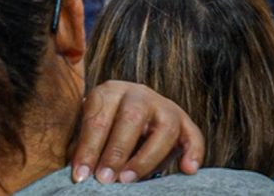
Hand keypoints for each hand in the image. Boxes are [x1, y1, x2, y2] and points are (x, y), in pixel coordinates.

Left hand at [68, 80, 203, 184]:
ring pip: (165, 127)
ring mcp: (164, 105)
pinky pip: (194, 134)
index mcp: (110, 92)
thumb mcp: (89, 132)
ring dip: (146, 157)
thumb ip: (85, 149)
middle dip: (117, 151)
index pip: (98, 118)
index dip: (88, 148)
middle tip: (104, 179)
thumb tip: (80, 173)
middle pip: (132, 117)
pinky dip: (194, 152)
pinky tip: (187, 170)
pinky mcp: (183, 121)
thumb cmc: (102, 130)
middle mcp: (139, 94)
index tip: (80, 176)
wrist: (127, 112)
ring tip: (128, 180)